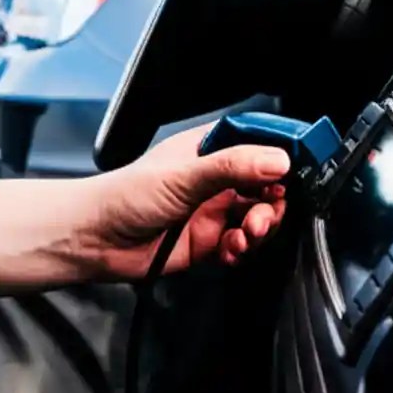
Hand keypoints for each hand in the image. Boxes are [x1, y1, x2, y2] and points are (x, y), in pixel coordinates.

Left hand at [87, 124, 291, 278]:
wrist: (95, 240)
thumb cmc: (125, 196)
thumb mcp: (184, 175)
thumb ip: (232, 167)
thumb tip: (278, 159)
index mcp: (209, 148)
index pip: (258, 142)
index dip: (281, 154)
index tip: (297, 168)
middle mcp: (215, 178)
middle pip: (267, 184)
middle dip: (274, 200)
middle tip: (265, 213)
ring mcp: (213, 210)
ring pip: (259, 216)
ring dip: (261, 227)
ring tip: (247, 234)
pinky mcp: (208, 242)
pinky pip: (241, 245)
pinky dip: (242, 250)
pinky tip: (230, 251)